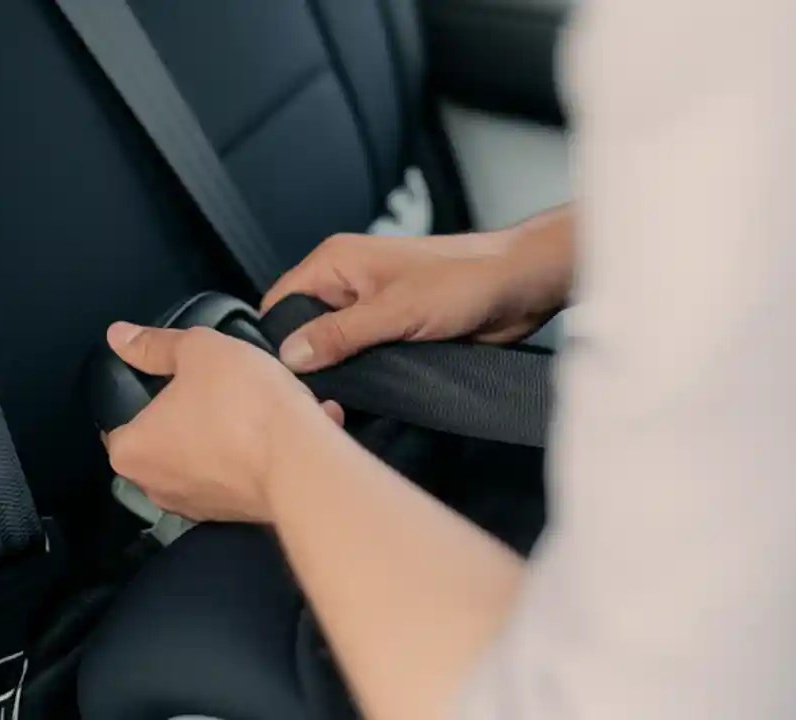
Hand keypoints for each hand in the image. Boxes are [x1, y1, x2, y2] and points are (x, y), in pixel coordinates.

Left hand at [103, 322, 343, 522]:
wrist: (301, 464)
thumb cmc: (242, 404)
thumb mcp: (198, 350)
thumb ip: (156, 345)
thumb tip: (119, 336)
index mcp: (131, 451)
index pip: (121, 419)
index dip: (146, 393)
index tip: (176, 378)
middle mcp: (155, 487)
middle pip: (165, 439)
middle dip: (192, 415)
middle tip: (219, 387)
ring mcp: (197, 508)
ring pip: (208, 457)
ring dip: (232, 434)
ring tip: (262, 404)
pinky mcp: (235, 516)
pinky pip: (240, 474)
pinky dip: (258, 454)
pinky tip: (287, 428)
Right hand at [261, 210, 573, 371]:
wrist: (519, 285)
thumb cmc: (466, 279)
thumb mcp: (395, 311)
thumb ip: (340, 334)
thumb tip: (290, 355)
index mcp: (335, 262)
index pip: (279, 302)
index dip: (276, 340)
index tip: (284, 379)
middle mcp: (347, 282)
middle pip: (302, 329)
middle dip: (308, 363)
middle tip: (318, 397)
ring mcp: (369, 307)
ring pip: (332, 348)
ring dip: (339, 372)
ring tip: (343, 400)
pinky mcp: (391, 330)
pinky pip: (361, 357)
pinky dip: (363, 375)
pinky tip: (367, 395)